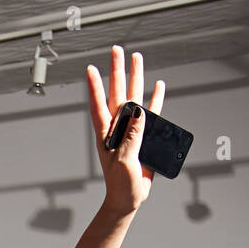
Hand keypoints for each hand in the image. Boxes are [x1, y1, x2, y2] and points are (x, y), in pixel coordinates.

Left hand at [88, 46, 165, 215]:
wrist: (129, 198)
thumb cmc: (120, 183)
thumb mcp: (123, 160)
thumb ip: (132, 136)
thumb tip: (139, 111)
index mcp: (106, 133)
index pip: (99, 104)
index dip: (95, 86)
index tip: (90, 68)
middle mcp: (118, 126)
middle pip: (117, 91)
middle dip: (118, 70)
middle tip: (117, 50)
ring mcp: (131, 129)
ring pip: (134, 97)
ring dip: (136, 77)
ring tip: (138, 59)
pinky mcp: (144, 136)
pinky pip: (151, 113)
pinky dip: (155, 99)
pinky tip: (158, 86)